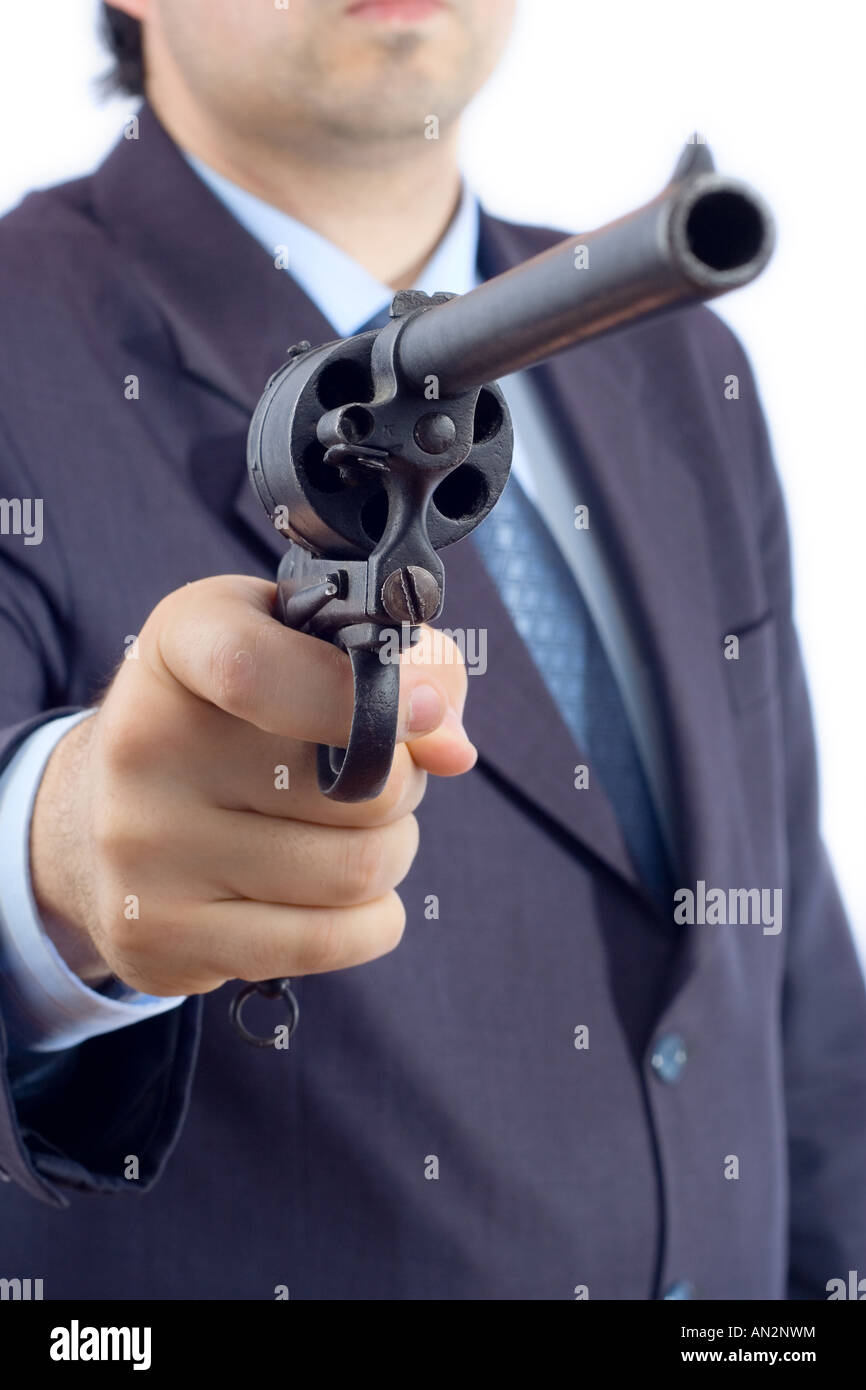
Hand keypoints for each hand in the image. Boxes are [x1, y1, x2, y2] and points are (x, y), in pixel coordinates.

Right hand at [30, 576, 474, 995]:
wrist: (105, 809)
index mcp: (177, 648)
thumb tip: (452, 747)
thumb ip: (405, 665)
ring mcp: (141, 850)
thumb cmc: (241, 718)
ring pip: (356, 870)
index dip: (363, 697)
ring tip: (353, 833)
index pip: (255, 670)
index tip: (426, 714)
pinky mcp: (159, 937)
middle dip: (402, 788)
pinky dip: (372, 920)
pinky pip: (331, 942)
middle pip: (356, 788)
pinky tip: (340, 896)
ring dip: (390, 853)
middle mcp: (141, 746)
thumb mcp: (306, 648)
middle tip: (375, 780)